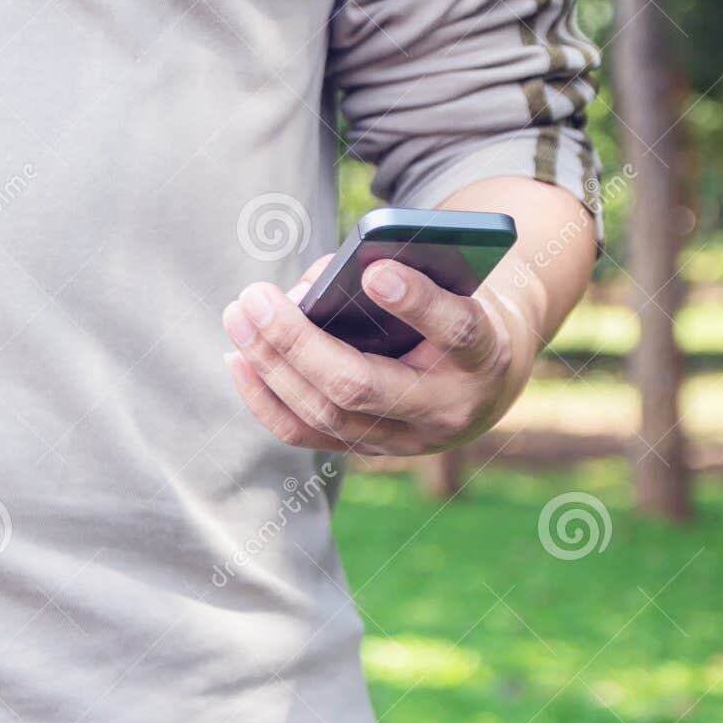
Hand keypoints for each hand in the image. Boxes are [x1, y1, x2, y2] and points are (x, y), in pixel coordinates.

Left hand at [221, 256, 534, 455]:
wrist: (485, 379)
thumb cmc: (454, 307)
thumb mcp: (446, 283)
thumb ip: (384, 273)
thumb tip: (299, 296)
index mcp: (483, 354)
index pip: (456, 330)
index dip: (417, 303)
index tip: (374, 271)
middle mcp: (447, 408)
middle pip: (359, 386)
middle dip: (296, 341)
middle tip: (254, 297)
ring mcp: (407, 440)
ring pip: (324, 413)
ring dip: (269, 365)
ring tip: (237, 316)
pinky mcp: (372, 451)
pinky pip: (306, 433)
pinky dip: (265, 397)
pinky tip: (237, 359)